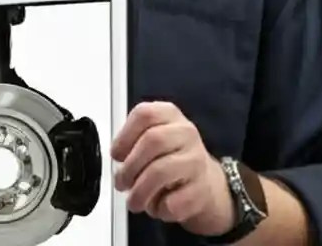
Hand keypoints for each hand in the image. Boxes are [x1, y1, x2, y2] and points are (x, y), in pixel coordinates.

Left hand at [110, 102, 234, 236]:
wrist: (204, 183)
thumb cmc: (170, 159)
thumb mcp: (152, 138)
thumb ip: (132, 141)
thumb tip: (118, 155)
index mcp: (169, 115)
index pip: (144, 114)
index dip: (124, 136)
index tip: (117, 155)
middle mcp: (186, 132)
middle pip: (152, 141)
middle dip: (129, 167)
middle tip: (122, 182)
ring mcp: (197, 159)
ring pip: (160, 171)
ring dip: (140, 191)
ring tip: (134, 201)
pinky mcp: (202, 189)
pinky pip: (173, 201)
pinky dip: (160, 208)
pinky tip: (160, 205)